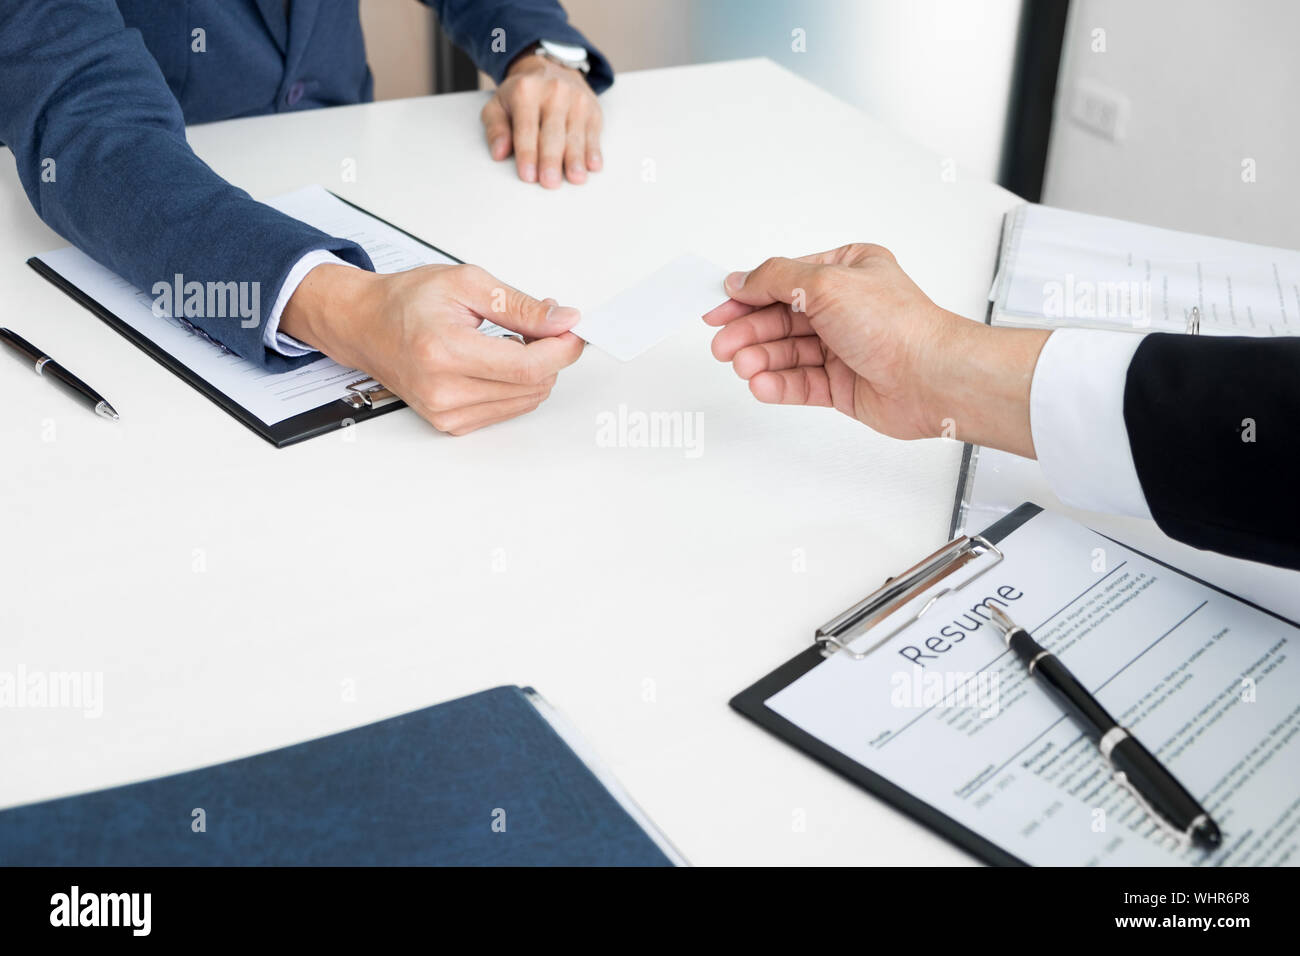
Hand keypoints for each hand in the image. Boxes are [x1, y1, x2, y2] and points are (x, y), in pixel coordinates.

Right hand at [282, 263, 583, 435]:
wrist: (365, 325)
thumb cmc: (406, 301)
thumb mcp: (467, 284)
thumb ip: (521, 306)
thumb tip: (563, 320)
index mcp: (444, 351)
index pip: (526, 366)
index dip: (561, 350)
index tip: (572, 330)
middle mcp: (443, 390)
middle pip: (531, 386)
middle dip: (550, 356)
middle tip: (543, 327)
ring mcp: (445, 413)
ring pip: (525, 401)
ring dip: (534, 372)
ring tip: (513, 341)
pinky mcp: (450, 424)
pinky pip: (507, 410)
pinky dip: (515, 386)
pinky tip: (497, 362)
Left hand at [480, 50, 601, 187]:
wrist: (551, 68)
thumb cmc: (522, 95)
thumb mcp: (499, 104)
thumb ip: (496, 128)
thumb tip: (499, 152)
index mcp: (526, 91)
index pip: (526, 128)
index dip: (527, 154)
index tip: (528, 176)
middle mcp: (554, 92)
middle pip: (553, 133)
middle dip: (551, 159)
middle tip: (550, 182)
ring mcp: (576, 100)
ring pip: (575, 135)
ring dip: (575, 159)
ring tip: (576, 178)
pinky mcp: (592, 109)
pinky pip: (592, 134)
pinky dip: (593, 151)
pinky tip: (592, 165)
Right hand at [702, 244, 1049, 457]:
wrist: (932, 378)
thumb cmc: (897, 325)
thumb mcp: (825, 282)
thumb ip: (775, 279)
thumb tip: (741, 279)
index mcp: (846, 270)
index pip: (783, 280)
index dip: (747, 295)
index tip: (717, 309)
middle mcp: (845, 307)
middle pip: (780, 318)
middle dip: (749, 331)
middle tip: (723, 344)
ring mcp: (844, 346)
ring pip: (788, 352)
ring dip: (761, 359)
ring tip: (743, 366)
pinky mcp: (844, 384)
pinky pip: (801, 383)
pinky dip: (779, 383)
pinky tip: (762, 384)